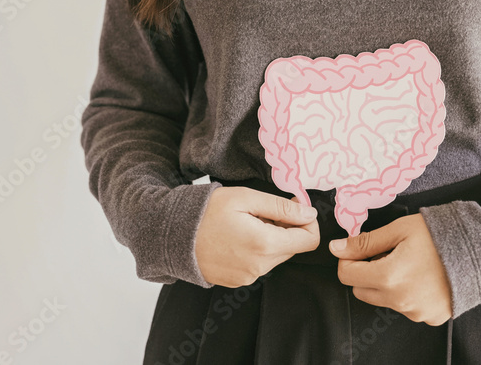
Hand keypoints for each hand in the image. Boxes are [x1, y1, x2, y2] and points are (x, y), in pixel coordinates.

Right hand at [195, 187, 319, 286]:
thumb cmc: (207, 212)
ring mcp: (248, 277)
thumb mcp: (246, 198)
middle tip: (265, 211)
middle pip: (293, 247)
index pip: (309, 240)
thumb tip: (309, 213)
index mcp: (265, 245)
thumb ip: (282, 206)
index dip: (308, 222)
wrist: (171, 235)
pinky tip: (239, 236)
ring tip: (248, 222)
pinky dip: (258, 250)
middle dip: (287, 228)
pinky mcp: (238, 281)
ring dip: (272, 238)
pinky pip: (260, 265)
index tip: (294, 207)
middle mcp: (260, 267)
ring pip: (276, 256)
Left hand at [329, 214, 451, 325]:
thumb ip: (365, 242)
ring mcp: (416, 312)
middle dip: (366, 273)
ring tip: (410, 263)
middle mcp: (399, 300)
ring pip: (384, 300)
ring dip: (388, 284)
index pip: (347, 275)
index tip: (358, 250)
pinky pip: (407, 308)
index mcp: (389, 276)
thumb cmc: (441, 234)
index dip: (347, 260)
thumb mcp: (399, 230)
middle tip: (386, 254)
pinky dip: (408, 294)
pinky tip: (423, 277)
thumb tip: (337, 248)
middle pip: (362, 290)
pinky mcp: (430, 317)